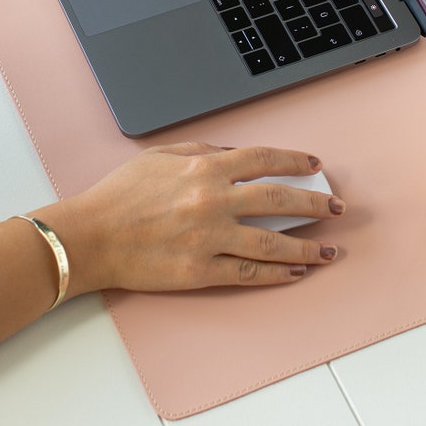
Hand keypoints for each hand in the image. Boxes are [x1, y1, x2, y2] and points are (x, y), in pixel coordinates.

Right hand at [32, 143, 344, 296]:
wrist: (90, 236)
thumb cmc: (118, 195)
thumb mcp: (159, 157)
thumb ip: (201, 151)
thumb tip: (235, 154)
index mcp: (204, 169)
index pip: (263, 160)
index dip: (294, 161)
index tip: (313, 165)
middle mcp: (213, 202)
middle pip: (279, 201)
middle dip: (314, 204)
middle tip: (336, 207)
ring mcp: (209, 239)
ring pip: (272, 244)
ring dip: (307, 247)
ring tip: (329, 250)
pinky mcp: (201, 272)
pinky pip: (249, 274)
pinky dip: (277, 274)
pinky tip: (295, 272)